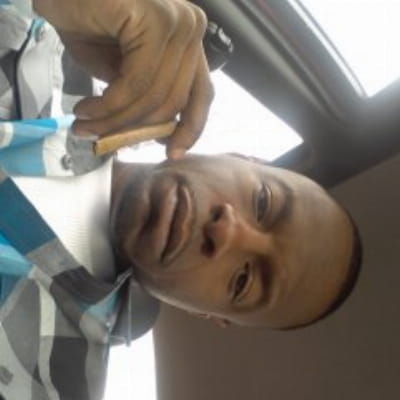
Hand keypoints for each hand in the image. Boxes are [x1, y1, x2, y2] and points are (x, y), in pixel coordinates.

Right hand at [33, 0, 213, 158]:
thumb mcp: (122, 72)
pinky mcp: (156, 20)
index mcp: (188, 41)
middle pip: (175, 101)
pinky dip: (109, 106)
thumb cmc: (85, 23)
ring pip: (154, 98)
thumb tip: (153, 134)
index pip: (202, 94)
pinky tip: (86, 110)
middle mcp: (190, 29)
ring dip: (115, 121)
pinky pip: (137, 84)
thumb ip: (144, 99)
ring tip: (86, 126)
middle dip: (136, 129)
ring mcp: (177, 22)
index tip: (172, 153)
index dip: (190, 128)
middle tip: (102, 139)